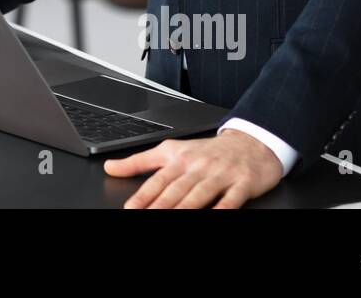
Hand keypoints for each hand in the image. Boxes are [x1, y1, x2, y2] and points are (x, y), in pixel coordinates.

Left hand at [103, 130, 282, 207]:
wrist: (251, 142)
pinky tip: (215, 215)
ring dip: (186, 208)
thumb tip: (109, 167)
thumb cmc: (208, 151)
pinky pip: (232, 199)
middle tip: (147, 216)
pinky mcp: (243, 183)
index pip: (158, 181)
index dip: (143, 196)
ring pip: (200, 194)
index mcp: (180, 159)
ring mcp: (221, 174)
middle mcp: (198, 166)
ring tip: (172, 218)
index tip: (131, 209)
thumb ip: (139, 162)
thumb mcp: (171, 150)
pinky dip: (223, 208)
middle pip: (176, 190)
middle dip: (160, 206)